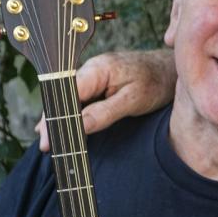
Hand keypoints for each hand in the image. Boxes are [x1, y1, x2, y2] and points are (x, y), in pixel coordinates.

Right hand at [37, 49, 175, 150]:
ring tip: (49, 142)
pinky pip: (78, 98)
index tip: (49, 138)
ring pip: (68, 98)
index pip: (66, 93)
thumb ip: (105, 112)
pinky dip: (70, 113)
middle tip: (46, 147)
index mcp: (97, 69)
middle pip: (62, 96)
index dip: (55, 116)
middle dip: (52, 120)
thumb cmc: (157, 82)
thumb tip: (79, 126)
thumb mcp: (133, 100)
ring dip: (59, 118)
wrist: (171, 70)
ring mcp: (93, 75)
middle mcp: (90, 69)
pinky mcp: (98, 83)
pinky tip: (59, 127)